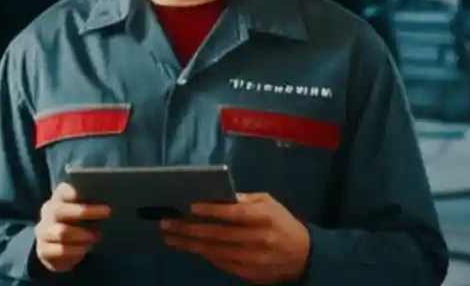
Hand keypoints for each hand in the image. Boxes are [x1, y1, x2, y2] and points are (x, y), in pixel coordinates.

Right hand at [34, 181, 109, 273]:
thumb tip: (107, 203)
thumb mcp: (85, 211)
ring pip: (61, 232)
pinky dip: (75, 251)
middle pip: (61, 209)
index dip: (73, 190)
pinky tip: (85, 249)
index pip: (62, 190)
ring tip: (96, 237)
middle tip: (107, 212)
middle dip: (85, 211)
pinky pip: (60, 250)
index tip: (89, 189)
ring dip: (81, 235)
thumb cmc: (79, 224)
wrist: (59, 249)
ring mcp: (44, 231)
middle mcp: (48, 212)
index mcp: (58, 198)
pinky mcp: (43, 250)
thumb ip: (92, 204)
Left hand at [161, 192, 310, 283]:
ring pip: (215, 252)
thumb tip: (219, 195)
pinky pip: (220, 263)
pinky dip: (203, 255)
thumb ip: (244, 199)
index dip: (211, 211)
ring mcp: (253, 259)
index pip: (234, 213)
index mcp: (265, 216)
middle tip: (167, 223)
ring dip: (189, 244)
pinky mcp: (248, 274)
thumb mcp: (269, 203)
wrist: (302, 256)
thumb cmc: (281, 222)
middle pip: (218, 235)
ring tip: (170, 237)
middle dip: (189, 229)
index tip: (190, 206)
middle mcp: (258, 239)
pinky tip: (189, 247)